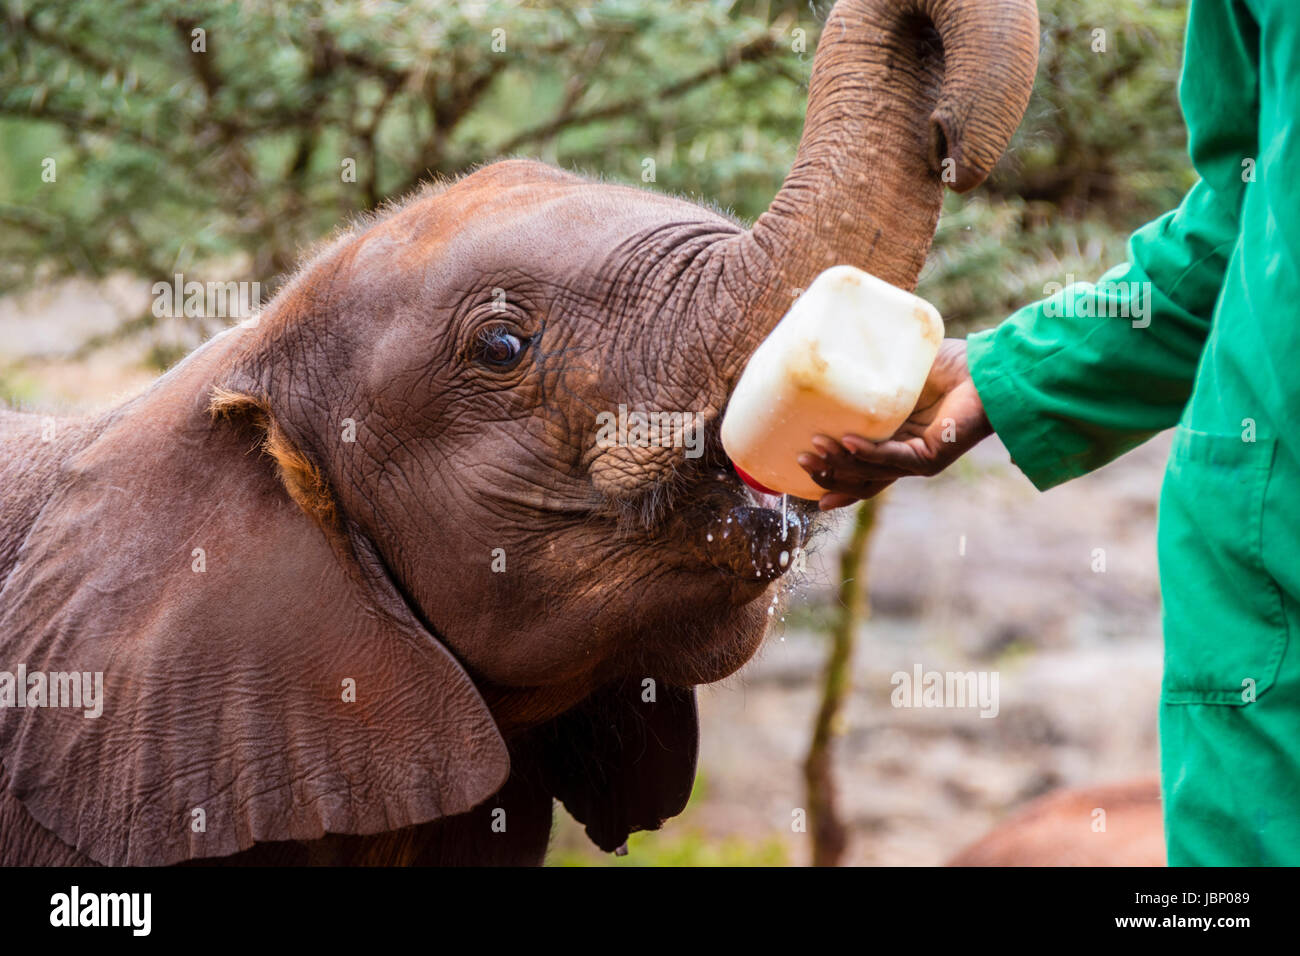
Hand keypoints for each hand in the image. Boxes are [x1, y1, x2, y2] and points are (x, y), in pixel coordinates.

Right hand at [797, 338, 992, 509]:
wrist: (988, 366)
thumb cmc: (947, 364)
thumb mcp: (896, 373)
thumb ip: (867, 376)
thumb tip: (827, 355)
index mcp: (894, 439)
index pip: (857, 467)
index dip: (830, 476)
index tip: (798, 476)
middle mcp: (904, 455)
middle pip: (859, 478)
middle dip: (827, 474)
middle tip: (799, 459)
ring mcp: (918, 460)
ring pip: (870, 472)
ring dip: (840, 464)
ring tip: (814, 447)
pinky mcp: (932, 456)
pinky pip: (893, 459)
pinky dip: (868, 453)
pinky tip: (847, 441)